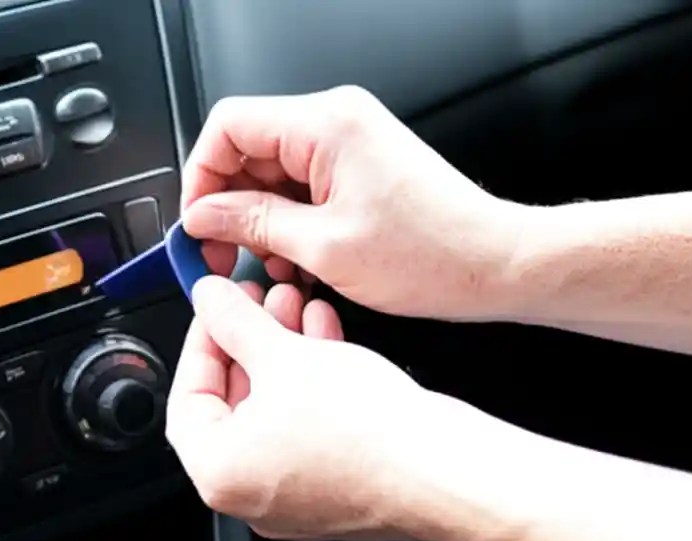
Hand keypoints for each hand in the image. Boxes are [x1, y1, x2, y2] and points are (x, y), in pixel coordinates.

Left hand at [166, 276, 479, 540]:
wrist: (447, 472)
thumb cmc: (370, 434)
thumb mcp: (285, 355)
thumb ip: (235, 322)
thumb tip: (211, 302)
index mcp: (220, 474)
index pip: (187, 399)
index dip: (200, 343)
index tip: (215, 310)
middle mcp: (250, 498)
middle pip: (231, 405)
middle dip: (248, 342)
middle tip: (258, 301)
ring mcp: (295, 501)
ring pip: (273, 413)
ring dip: (282, 355)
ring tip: (296, 307)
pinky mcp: (336, 493)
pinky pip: (306, 430)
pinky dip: (309, 385)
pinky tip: (324, 337)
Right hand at [181, 86, 523, 320]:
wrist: (494, 265)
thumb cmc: (433, 255)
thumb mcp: (322, 249)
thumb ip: (251, 224)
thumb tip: (203, 216)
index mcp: (326, 125)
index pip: (228, 126)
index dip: (200, 176)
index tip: (197, 222)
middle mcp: (338, 121)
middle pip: (247, 149)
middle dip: (229, 206)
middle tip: (222, 255)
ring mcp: (350, 141)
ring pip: (271, 173)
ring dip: (260, 222)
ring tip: (272, 267)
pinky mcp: (359, 165)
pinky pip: (301, 185)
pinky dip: (289, 223)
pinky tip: (296, 261)